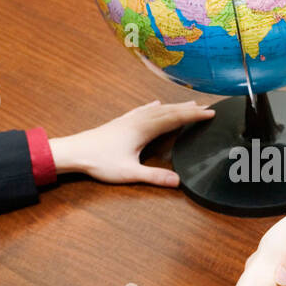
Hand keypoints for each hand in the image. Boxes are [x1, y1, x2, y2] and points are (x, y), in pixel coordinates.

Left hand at [50, 100, 214, 185]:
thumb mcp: (129, 173)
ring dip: (175, 106)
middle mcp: (139, 120)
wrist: (74, 151)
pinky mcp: (122, 122)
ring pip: (158, 108)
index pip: (175, 118)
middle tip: (208, 107)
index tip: (211, 113)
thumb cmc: (99, 161)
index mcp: (144, 129)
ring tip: (190, 104)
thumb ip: (154, 177)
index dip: (194, 115)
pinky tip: (156, 103)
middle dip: (189, 108)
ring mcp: (130, 119)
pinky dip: (154, 106)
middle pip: (169, 110)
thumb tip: (178, 181)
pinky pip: (144, 110)